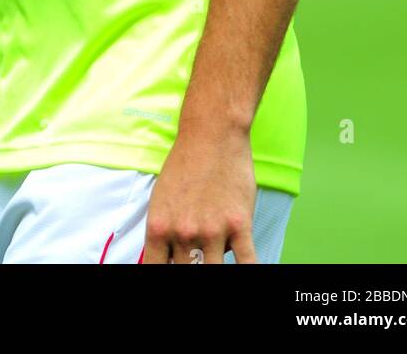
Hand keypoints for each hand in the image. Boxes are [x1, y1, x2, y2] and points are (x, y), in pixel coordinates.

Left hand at [142, 120, 256, 262]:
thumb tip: (172, 258)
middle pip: (185, 272)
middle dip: (191, 266)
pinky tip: (247, 269)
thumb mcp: (161, 199)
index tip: (176, 267)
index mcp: (158, 228)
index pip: (157, 270)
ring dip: (214, 265)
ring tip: (215, 254)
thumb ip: (165, 232)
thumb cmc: (185, 163)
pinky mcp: (239, 225)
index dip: (165, 274)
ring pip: (213, 271)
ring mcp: (212, 231)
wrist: (212, 133)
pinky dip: (249, 270)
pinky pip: (247, 263)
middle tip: (197, 259)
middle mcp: (182, 233)